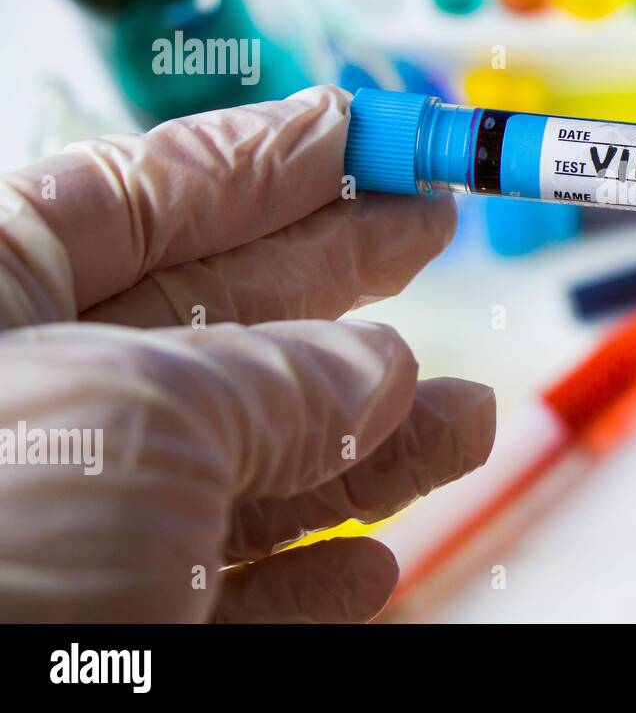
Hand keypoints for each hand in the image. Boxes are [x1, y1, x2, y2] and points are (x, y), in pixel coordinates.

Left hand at [0, 86, 494, 621]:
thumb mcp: (143, 413)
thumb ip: (280, 378)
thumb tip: (380, 367)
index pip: (143, 198)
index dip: (268, 159)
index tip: (359, 129)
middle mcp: (31, 404)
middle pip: (216, 317)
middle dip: (337, 276)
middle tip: (428, 224)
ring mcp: (74, 522)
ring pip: (246, 463)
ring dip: (369, 445)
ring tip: (466, 415)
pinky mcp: (113, 631)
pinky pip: (227, 592)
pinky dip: (310, 578)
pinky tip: (369, 560)